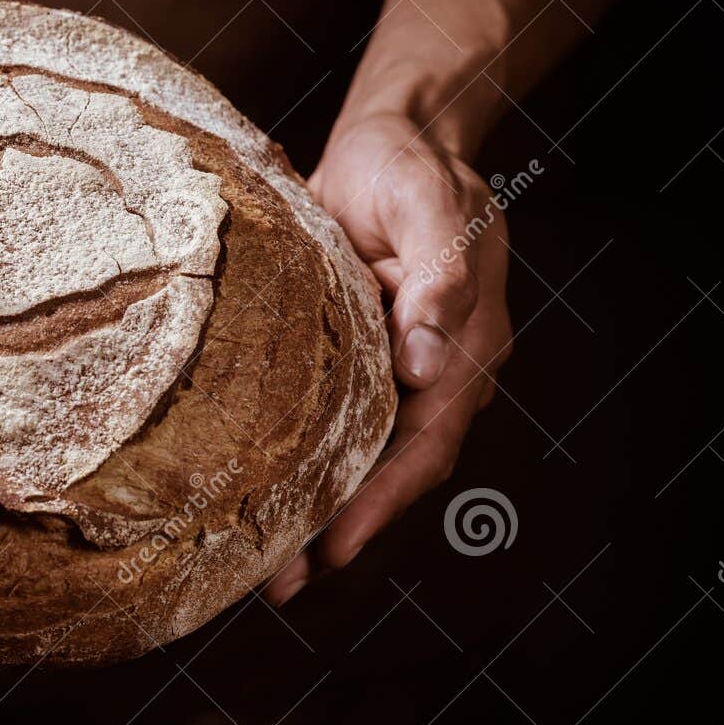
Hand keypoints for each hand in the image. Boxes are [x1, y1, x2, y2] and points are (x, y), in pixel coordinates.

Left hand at [266, 113, 512, 602]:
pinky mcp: (354, 360)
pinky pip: (333, 424)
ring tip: (265, 568)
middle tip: (284, 583)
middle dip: (342, 528)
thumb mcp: (430, 204)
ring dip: (317, 511)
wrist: (391, 141)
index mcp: (464, 346)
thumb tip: (427, 359)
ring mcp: (394, 371)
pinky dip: (303, 465)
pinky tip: (259, 496)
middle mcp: (433, 373)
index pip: (428, 441)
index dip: (384, 498)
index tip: (338, 544)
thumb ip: (438, 276)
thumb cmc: (411, 167)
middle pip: (393, 468)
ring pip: (360, 456)